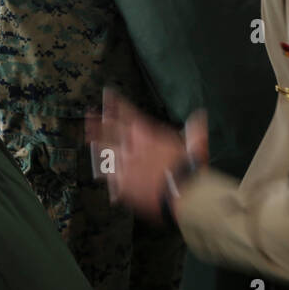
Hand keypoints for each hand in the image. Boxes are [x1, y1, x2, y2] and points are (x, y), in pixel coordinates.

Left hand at [86, 89, 195, 220]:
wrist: (182, 195)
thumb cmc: (189, 170)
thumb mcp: (195, 145)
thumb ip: (195, 130)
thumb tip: (200, 116)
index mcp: (147, 134)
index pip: (128, 113)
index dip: (116, 102)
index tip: (107, 95)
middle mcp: (132, 146)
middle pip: (110, 129)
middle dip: (98, 120)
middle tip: (88, 114)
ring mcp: (125, 164)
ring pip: (106, 150)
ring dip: (97, 142)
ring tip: (88, 136)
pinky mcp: (123, 183)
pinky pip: (109, 174)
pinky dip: (104, 169)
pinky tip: (98, 167)